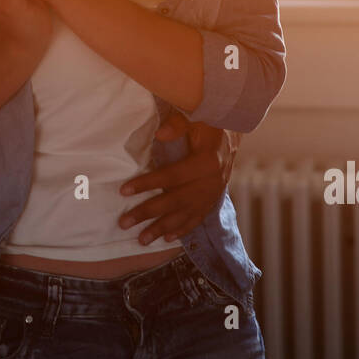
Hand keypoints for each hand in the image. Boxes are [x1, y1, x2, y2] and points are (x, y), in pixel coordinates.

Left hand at [117, 114, 239, 243]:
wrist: (233, 132)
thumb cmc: (210, 123)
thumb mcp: (196, 118)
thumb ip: (178, 125)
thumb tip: (160, 134)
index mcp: (206, 161)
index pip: (171, 176)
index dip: (147, 184)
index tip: (124, 191)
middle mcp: (211, 182)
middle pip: (175, 200)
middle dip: (148, 212)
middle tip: (124, 222)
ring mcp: (213, 194)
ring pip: (185, 215)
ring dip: (162, 228)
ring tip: (141, 240)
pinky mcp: (214, 200)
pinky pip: (198, 218)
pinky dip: (183, 229)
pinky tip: (167, 238)